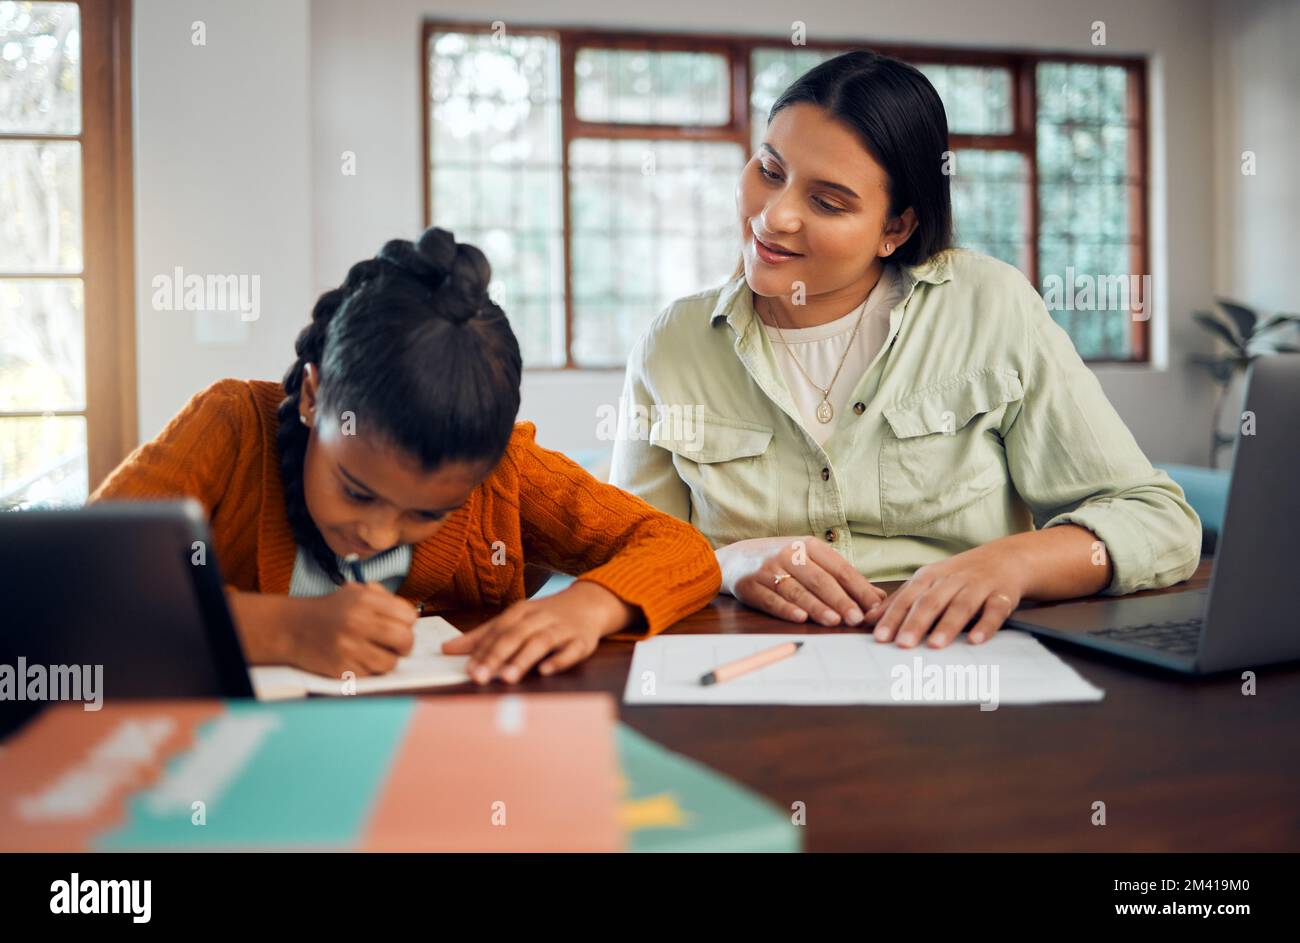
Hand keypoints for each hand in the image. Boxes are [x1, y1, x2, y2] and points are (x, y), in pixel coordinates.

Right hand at [286, 582, 416, 676]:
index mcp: (365, 600)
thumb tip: (411, 615)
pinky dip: (369, 670)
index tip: (401, 625)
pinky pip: (370, 675)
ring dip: (387, 660)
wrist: (293, 628)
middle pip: (405, 639)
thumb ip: (383, 598)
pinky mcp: (341, 668)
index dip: (408, 622)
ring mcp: (349, 647)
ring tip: (376, 652)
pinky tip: (358, 659)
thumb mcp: (355, 592)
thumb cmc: (331, 611)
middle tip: (398, 645)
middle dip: (406, 644)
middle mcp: (357, 622)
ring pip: (391, 662)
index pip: (408, 615)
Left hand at [441, 581, 635, 683]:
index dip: (483, 650)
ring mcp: (563, 628)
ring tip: (507, 678)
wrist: (590, 603)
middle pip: (516, 635)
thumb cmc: (545, 616)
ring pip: (541, 642)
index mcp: (521, 611)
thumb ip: (481, 636)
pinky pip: (572, 651)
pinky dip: (559, 660)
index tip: (468, 669)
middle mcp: (541, 618)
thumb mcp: (514, 620)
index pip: (498, 630)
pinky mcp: (582, 641)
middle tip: (481, 677)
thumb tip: (447, 649)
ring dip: (524, 659)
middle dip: (497, 656)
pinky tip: (545, 671)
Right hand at [717, 536, 886, 626]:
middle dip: (841, 600)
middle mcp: (789, 554)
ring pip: (797, 591)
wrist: (734, 558)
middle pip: (820, 579)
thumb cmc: (781, 562)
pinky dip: (786, 609)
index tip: (874, 607)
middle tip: (857, 618)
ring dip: (817, 607)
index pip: (839, 568)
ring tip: (835, 621)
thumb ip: (842, 578)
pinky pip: (771, 599)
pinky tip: (800, 618)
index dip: (858, 588)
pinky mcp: (751, 585)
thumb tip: (878, 599)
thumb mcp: (810, 560)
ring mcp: (768, 569)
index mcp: (808, 545)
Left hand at [864, 543, 1028, 648]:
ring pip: (961, 606)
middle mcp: (951, 580)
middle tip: (903, 644)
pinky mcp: (1002, 596)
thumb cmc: (959, 575)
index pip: (907, 598)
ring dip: (948, 625)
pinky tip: (976, 640)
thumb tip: (868, 619)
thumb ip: (900, 600)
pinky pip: (994, 611)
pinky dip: (986, 625)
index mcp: (929, 576)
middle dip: (916, 623)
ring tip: (935, 645)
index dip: (893, 617)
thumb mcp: (927, 581)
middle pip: (931, 601)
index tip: (880, 638)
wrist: (1005, 558)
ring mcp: (978, 587)